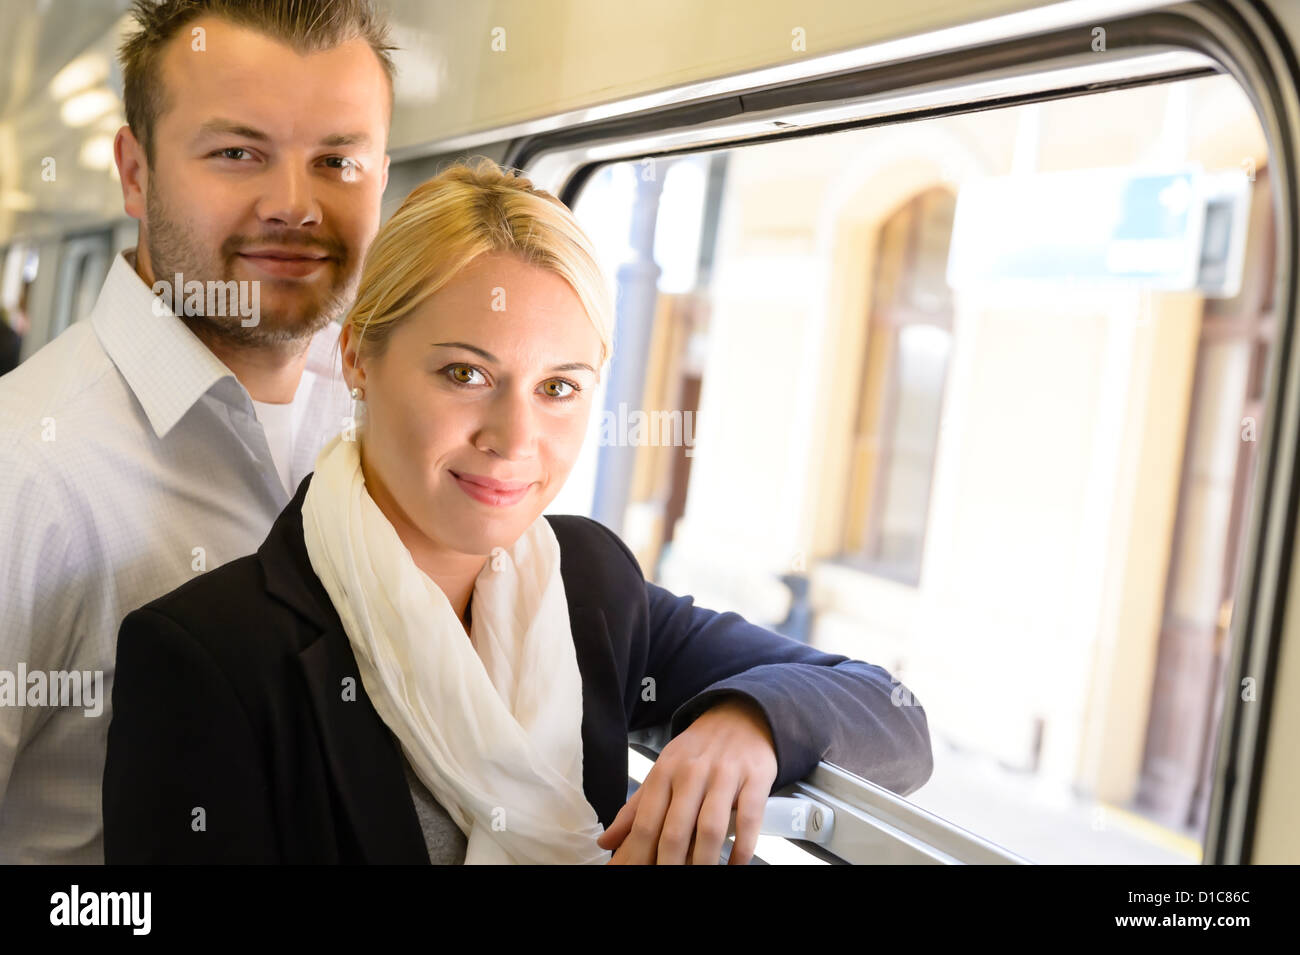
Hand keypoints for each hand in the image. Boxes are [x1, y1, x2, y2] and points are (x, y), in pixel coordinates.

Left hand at [599, 697, 777, 864]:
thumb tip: (606, 841)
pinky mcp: (754, 778)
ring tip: (701, 876)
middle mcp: (691, 773)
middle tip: (669, 880)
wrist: (740, 716)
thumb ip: (635, 809)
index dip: (638, 856)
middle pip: (675, 830)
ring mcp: (724, 775)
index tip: (636, 874)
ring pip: (710, 828)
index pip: (646, 822)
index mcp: (663, 773)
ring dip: (704, 861)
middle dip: (669, 864)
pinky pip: (748, 820)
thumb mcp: (662, 771)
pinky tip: (735, 864)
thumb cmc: (697, 751)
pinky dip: (741, 849)